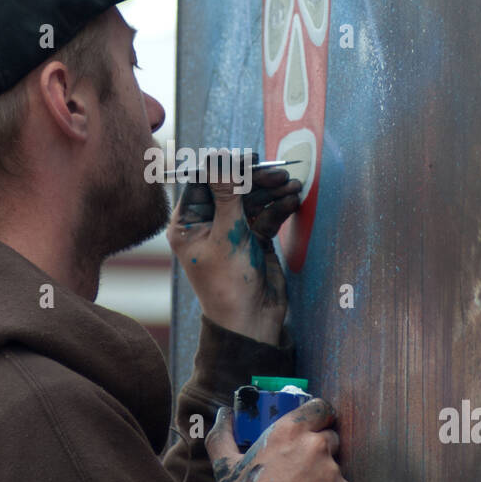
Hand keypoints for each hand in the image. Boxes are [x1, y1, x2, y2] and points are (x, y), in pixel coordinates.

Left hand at [166, 150, 302, 343]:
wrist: (250, 323)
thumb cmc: (228, 285)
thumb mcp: (227, 237)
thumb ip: (227, 196)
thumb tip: (219, 158)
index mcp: (188, 223)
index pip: (203, 182)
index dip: (226, 166)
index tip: (249, 158)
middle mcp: (208, 224)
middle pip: (231, 188)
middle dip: (255, 180)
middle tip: (279, 172)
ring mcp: (232, 231)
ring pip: (252, 200)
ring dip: (272, 191)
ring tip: (292, 184)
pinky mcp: (254, 239)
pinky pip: (266, 215)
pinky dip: (279, 207)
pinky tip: (292, 200)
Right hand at [204, 398, 352, 481]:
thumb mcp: (226, 466)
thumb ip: (223, 435)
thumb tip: (222, 415)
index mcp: (289, 431)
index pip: (319, 407)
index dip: (318, 415)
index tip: (312, 425)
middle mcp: (315, 445)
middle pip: (329, 435)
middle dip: (319, 446)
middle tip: (301, 464)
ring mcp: (333, 470)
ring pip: (335, 464)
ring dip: (324, 472)